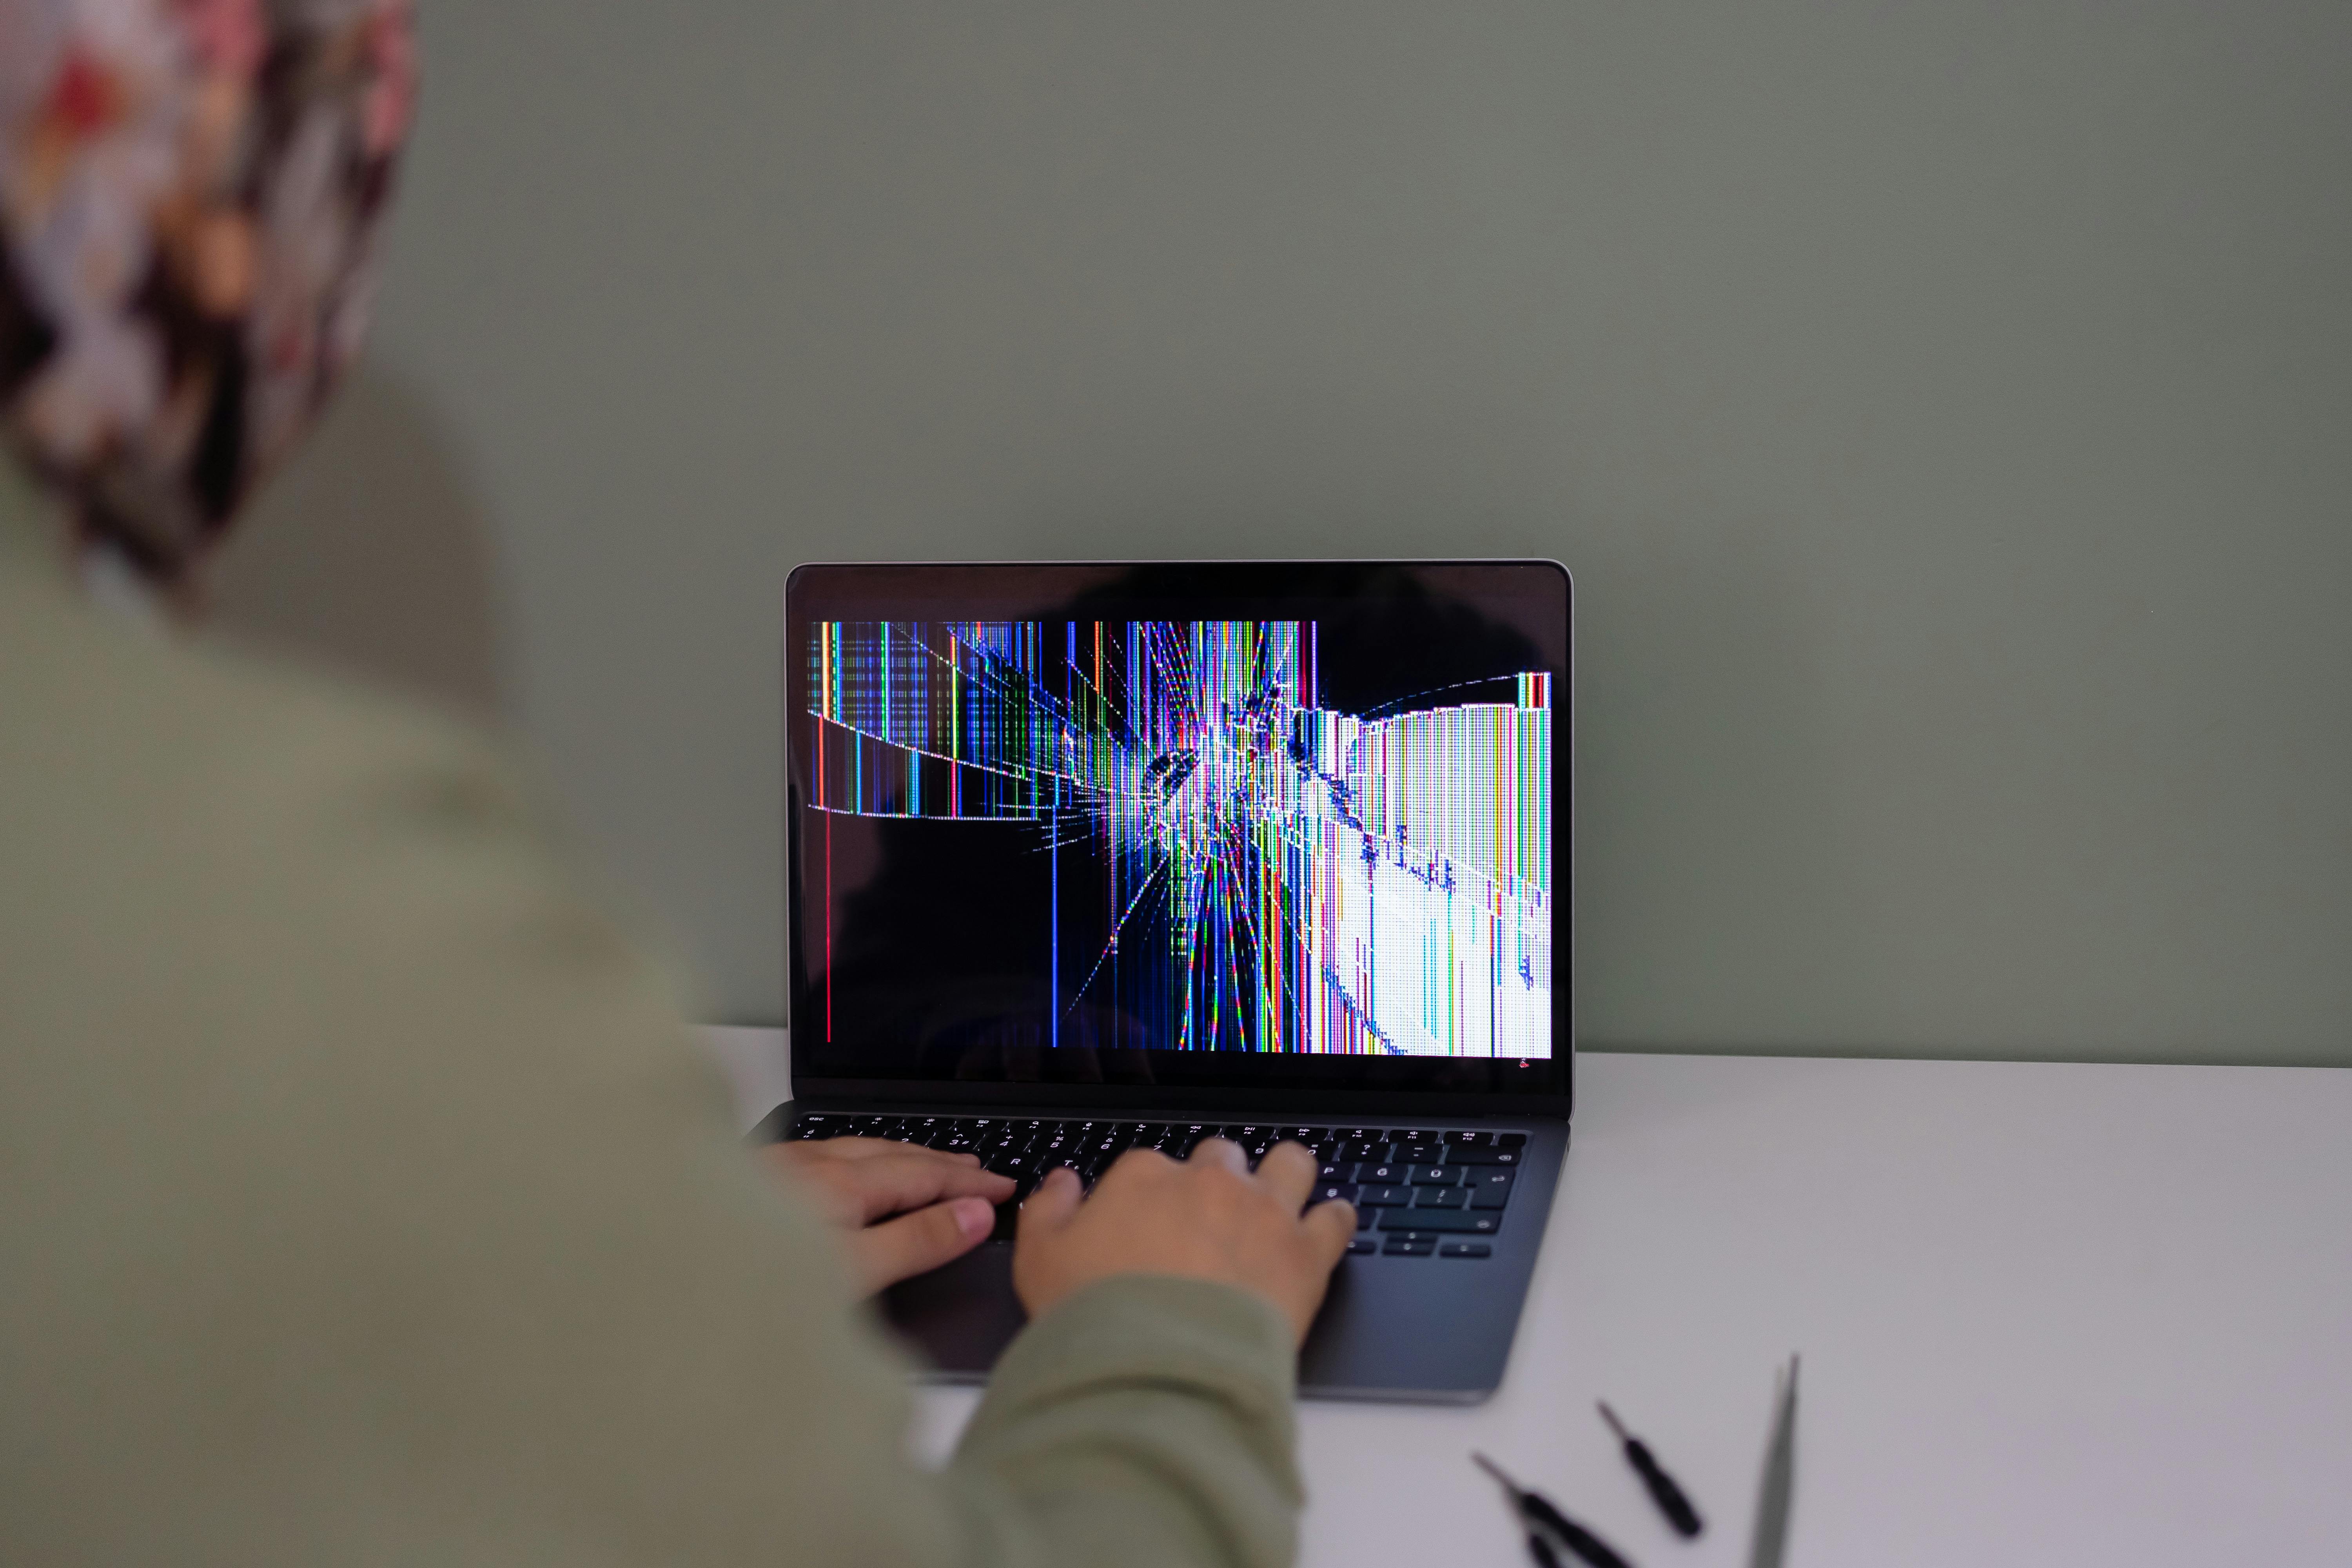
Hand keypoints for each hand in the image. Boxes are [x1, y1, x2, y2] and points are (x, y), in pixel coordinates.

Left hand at [764, 1138, 1014, 1291]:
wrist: (661, 1282)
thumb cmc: (751, 1284)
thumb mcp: (851, 1273)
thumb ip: (916, 1241)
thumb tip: (975, 1214)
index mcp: (840, 1184)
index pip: (925, 1176)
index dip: (969, 1182)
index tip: (1003, 1187)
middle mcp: (810, 1164)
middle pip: (891, 1154)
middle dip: (939, 1162)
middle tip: (974, 1168)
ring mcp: (776, 1167)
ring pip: (853, 1150)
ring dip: (897, 1156)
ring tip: (922, 1163)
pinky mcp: (749, 1178)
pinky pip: (821, 1154)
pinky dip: (854, 1159)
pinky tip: (844, 1170)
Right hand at [1014, 1139, 1355, 1343]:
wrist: (1157, 1367)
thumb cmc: (1095, 1318)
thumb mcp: (1039, 1261)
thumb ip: (1047, 1211)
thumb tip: (1060, 1184)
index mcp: (1144, 1177)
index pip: (1151, 1167)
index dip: (1153, 1196)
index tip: (1151, 1225)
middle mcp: (1209, 1182)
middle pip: (1222, 1159)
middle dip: (1219, 1181)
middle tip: (1212, 1221)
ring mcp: (1263, 1212)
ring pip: (1290, 1165)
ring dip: (1286, 1177)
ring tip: (1281, 1202)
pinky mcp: (1306, 1252)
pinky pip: (1335, 1217)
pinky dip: (1333, 1221)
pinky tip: (1326, 1230)